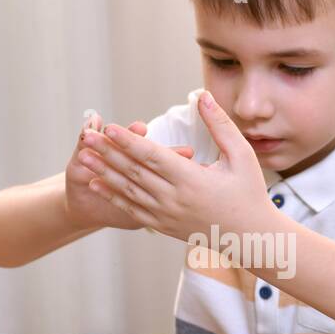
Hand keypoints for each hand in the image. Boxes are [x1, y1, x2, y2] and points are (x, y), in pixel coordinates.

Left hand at [79, 90, 273, 241]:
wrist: (250, 237)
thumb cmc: (250, 193)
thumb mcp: (241, 155)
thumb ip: (220, 125)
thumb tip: (202, 95)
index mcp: (191, 179)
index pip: (152, 156)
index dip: (129, 141)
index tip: (110, 127)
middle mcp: (174, 199)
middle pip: (133, 171)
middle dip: (108, 152)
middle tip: (87, 137)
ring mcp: (166, 215)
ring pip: (128, 191)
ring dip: (104, 172)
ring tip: (84, 157)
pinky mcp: (163, 226)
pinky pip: (132, 209)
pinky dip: (112, 196)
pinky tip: (96, 184)